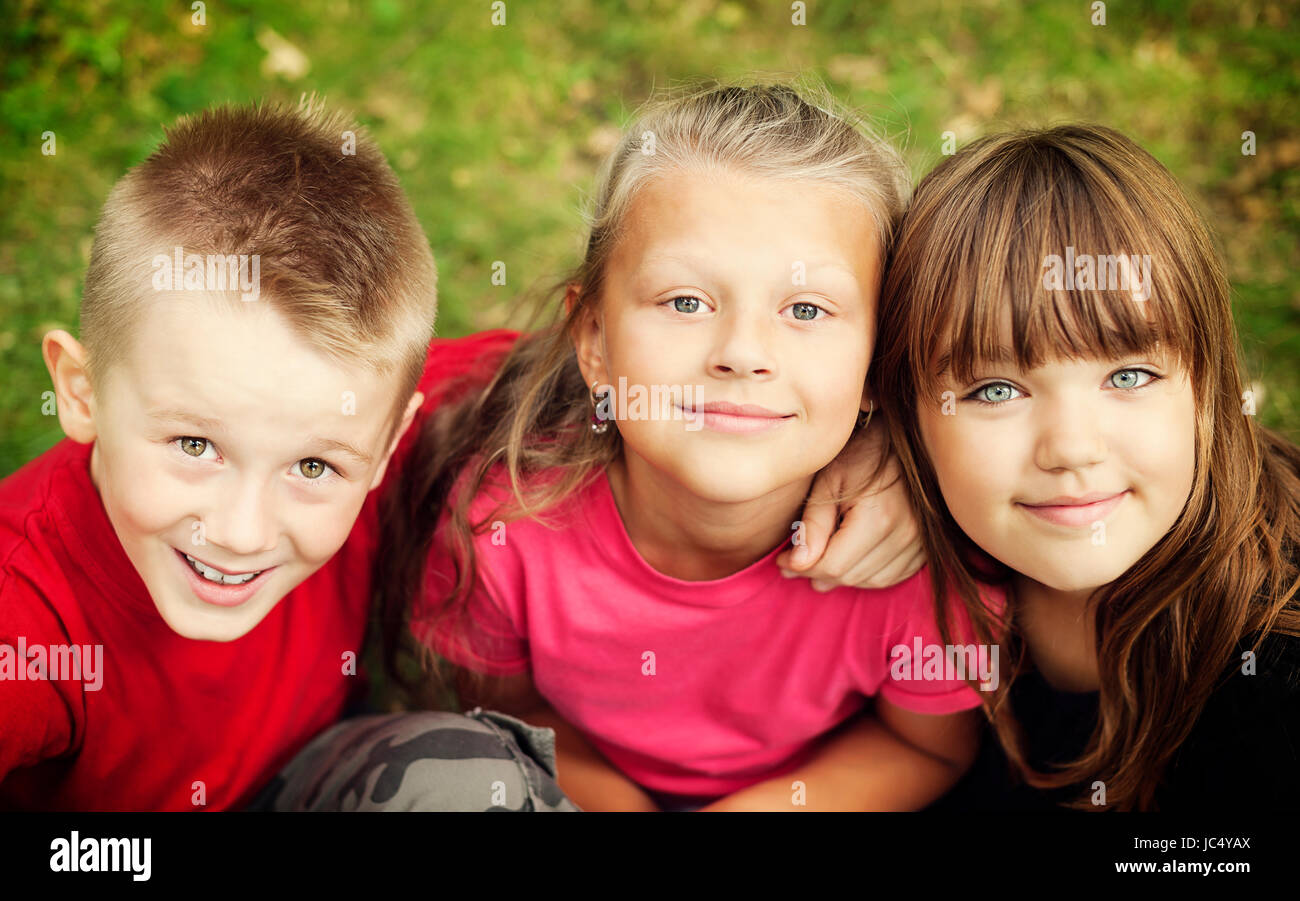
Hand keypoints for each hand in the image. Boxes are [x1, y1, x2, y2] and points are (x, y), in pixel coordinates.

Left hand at [775, 416, 923, 590]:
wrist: (901, 438)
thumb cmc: (860, 452)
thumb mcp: (828, 480)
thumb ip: (813, 525)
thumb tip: (796, 565)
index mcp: (879, 518)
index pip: (833, 566)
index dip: (802, 568)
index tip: (782, 560)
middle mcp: (905, 534)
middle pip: (852, 576)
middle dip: (818, 574)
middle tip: (794, 562)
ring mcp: (921, 540)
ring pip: (874, 580)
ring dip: (844, 578)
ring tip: (818, 564)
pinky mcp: (927, 543)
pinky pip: (895, 575)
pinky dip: (869, 575)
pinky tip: (849, 563)